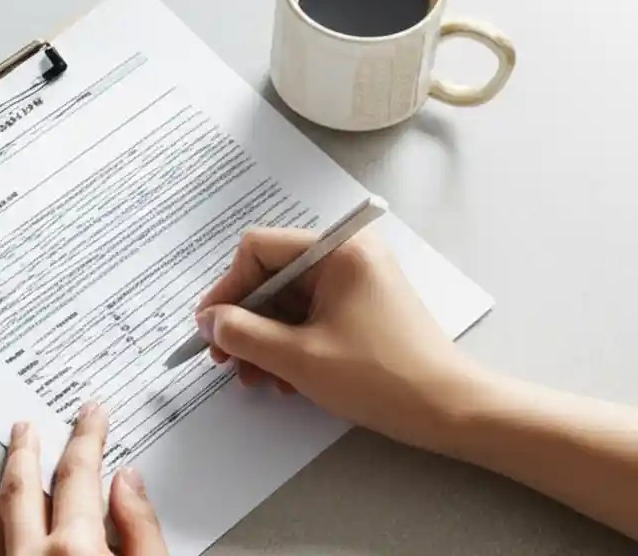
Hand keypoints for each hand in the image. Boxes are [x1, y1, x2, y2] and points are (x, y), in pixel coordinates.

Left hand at [0, 403, 166, 554]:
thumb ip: (142, 531)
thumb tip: (128, 483)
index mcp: (75, 549)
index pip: (78, 474)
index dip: (86, 438)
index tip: (91, 416)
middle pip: (21, 485)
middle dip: (25, 450)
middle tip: (26, 427)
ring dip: (1, 487)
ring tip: (10, 469)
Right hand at [196, 228, 477, 449]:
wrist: (451, 411)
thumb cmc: (379, 378)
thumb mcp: (298, 357)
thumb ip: (243, 334)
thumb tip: (208, 320)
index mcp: (337, 249)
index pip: (258, 249)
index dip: (227, 289)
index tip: (210, 328)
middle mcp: (348, 254)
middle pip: (272, 277)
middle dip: (245, 321)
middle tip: (225, 360)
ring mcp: (357, 280)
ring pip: (288, 302)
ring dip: (264, 340)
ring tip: (255, 378)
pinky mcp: (362, 307)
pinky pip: (310, 316)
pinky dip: (290, 344)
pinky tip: (283, 379)